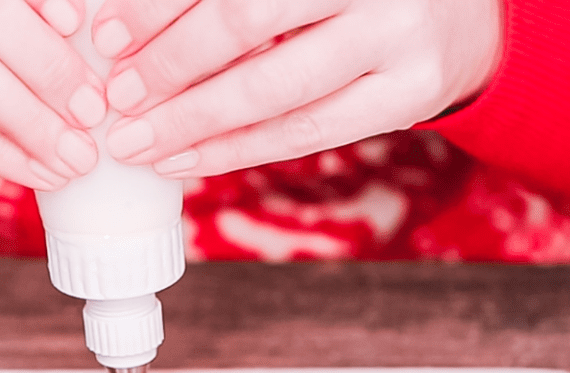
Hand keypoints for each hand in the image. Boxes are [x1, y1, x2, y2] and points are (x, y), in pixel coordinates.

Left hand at [86, 0, 502, 177]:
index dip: (159, 7)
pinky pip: (305, 133)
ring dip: (193, 122)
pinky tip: (186, 160)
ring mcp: (398, 35)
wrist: (462, 11)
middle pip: (248, 20)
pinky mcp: (410, 94)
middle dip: (170, 65)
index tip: (106, 36)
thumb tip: (128, 24)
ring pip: (275, 89)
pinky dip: (235, 150)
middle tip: (117, 98)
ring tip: (137, 143)